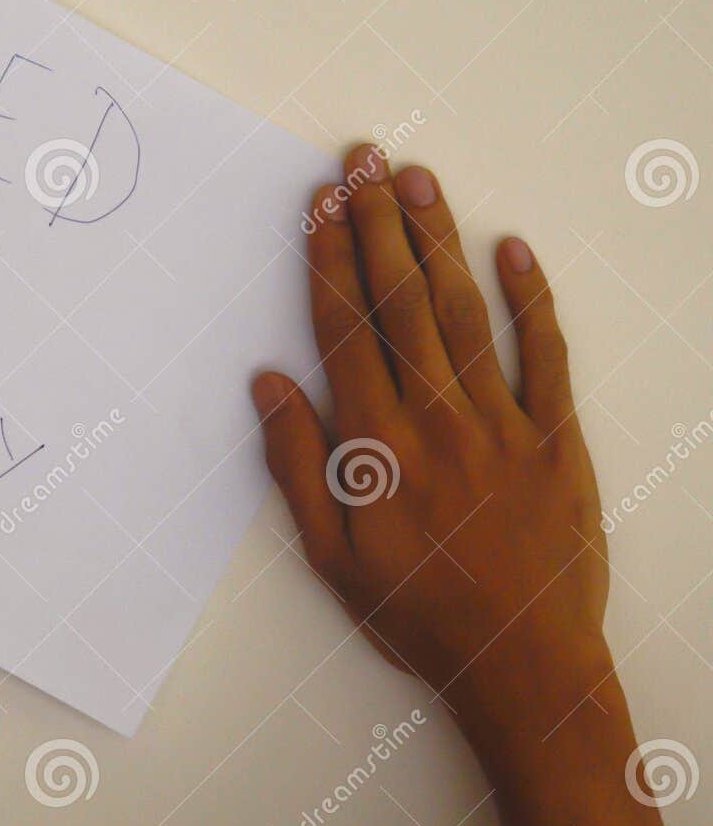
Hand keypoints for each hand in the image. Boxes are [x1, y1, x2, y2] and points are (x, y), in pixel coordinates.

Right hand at [253, 144, 669, 825]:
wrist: (524, 665)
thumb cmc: (417, 616)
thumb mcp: (331, 557)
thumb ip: (298, 465)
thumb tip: (269, 382)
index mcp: (378, 443)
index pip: (345, 329)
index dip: (330, 260)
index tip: (319, 204)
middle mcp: (439, 416)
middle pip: (400, 302)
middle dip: (377, 224)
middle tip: (362, 160)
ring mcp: (504, 422)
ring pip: (463, 312)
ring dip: (437, 241)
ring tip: (417, 178)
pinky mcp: (557, 438)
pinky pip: (547, 356)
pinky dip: (531, 299)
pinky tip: (512, 249)